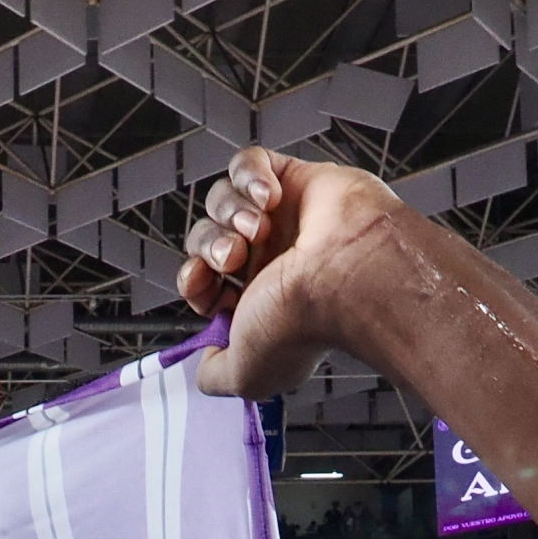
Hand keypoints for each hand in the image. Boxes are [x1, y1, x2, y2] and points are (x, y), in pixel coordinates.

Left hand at [177, 145, 400, 400]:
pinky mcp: (296, 180)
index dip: (193, 278)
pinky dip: (249, 176)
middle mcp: (270, 260)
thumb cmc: (303, 323)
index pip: (204, 281)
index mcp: (259, 301)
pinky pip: (250, 162)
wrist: (343, 276)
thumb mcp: (245, 375)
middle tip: (235, 257)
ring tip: (259, 228)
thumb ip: (216, 376)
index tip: (200, 282)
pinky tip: (268, 196)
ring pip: (223, 201)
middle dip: (211, 247)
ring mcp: (283, 220)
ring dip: (231, 213)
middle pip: (208, 238)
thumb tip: (204, 366)